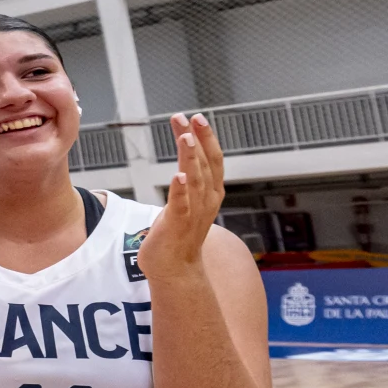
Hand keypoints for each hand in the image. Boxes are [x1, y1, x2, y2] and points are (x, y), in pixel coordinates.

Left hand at [138, 114, 223, 282]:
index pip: (211, 159)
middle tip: (188, 118)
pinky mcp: (177, 225)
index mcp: (210, 193)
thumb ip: (190, 183)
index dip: (206, 138)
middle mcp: (206, 200)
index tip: (195, 118)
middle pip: (204, 164)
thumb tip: (186, 164)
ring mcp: (193, 213)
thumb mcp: (188, 202)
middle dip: (197, 139)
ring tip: (185, 138)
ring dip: (190, 158)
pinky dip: (181, 190)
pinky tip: (178, 176)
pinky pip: (181, 205)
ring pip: (195, 180)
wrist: (175, 269)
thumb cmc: (178, 235)